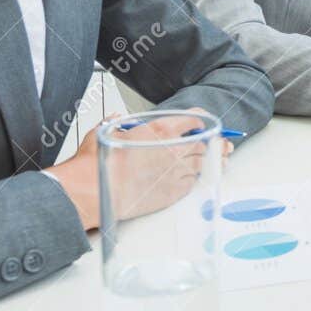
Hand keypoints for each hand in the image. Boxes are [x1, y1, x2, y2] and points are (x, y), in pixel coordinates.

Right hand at [50, 114, 233, 230]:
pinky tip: (193, 176)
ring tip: (212, 160)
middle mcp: (174, 150)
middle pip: (202, 143)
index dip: (199, 120)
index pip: (193, 120)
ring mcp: (175, 172)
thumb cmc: (99, 162)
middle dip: (207, 143)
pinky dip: (194, 177)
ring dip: (206, 161)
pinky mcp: (173, 192)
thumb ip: (116, 122)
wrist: (96, 192)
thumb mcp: (106, 131)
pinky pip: (192, 182)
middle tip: (214, 144)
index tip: (201, 123)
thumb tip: (116, 117)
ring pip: (201, 163)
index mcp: (161, 130)